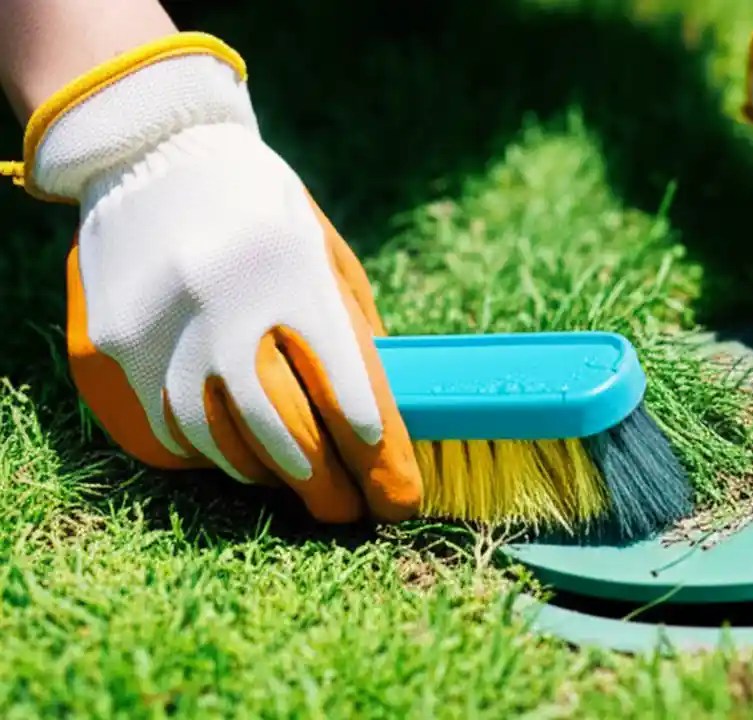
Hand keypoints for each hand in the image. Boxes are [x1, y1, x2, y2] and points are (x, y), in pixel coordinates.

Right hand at [21, 34, 421, 520]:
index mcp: (291, 271)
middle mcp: (222, 300)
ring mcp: (161, 325)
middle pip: (281, 427)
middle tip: (351, 513)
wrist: (156, 152)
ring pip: (217, 439)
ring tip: (295, 483)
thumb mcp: (325, 254)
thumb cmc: (264, 210)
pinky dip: (207, 453)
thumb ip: (351, 332)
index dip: (376, 452)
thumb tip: (377, 424)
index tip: (396, 492)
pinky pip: (166, 426)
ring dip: (265, 473)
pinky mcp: (115, 344)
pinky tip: (237, 456)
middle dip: (325, 483)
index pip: (344, 384)